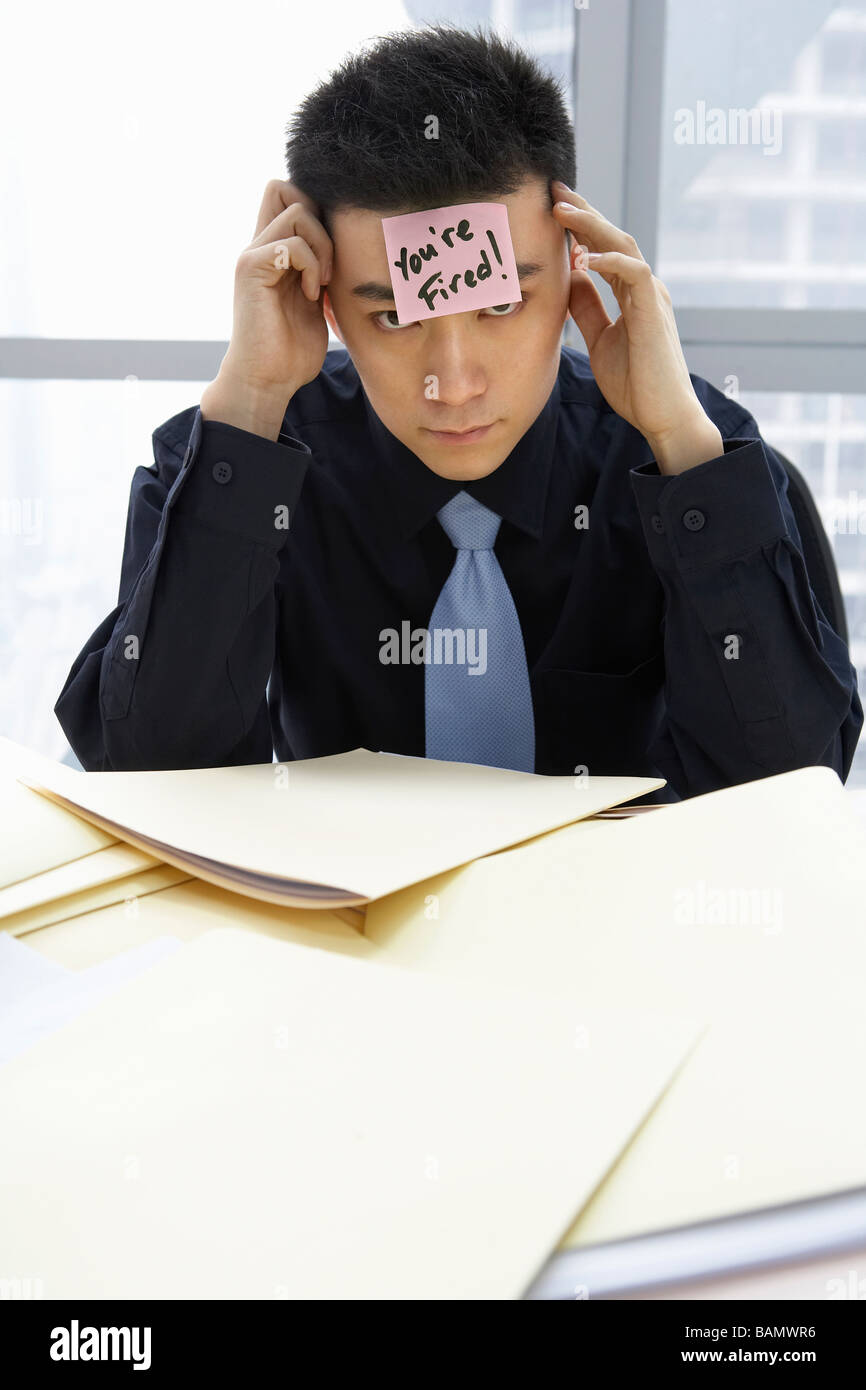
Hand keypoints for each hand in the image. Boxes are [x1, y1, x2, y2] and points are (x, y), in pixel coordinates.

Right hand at [209, 178, 333, 410]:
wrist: (268, 382)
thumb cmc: (292, 352)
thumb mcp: (315, 302)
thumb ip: (319, 270)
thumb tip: (346, 248)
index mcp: (273, 252)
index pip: (286, 194)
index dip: (316, 209)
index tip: (331, 253)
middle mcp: (259, 246)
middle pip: (285, 187)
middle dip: (320, 218)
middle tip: (328, 263)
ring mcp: (253, 255)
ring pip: (296, 209)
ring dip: (321, 245)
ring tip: (321, 283)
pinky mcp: (251, 269)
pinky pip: (291, 243)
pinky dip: (310, 265)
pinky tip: (310, 294)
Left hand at [551, 180, 721, 471]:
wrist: (662, 416)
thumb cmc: (636, 384)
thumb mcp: (600, 340)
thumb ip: (587, 309)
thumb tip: (569, 280)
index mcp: (632, 294)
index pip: (604, 249)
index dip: (580, 228)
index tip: (553, 209)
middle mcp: (645, 288)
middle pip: (613, 237)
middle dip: (583, 212)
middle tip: (554, 191)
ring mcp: (652, 296)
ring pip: (623, 245)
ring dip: (592, 225)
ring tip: (562, 210)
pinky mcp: (654, 311)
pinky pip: (635, 273)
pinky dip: (611, 260)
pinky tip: (586, 255)